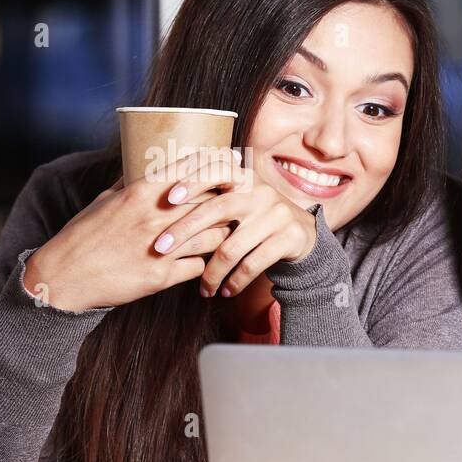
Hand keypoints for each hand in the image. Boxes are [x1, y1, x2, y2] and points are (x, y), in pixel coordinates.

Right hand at [22, 150, 232, 311]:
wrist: (64, 275)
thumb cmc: (85, 235)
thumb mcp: (106, 200)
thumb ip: (131, 184)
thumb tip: (147, 167)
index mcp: (142, 192)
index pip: (193, 170)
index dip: (219, 164)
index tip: (234, 163)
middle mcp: (156, 216)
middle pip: (214, 203)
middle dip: (228, 205)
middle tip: (236, 207)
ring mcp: (162, 247)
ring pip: (216, 237)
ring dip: (221, 237)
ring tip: (221, 236)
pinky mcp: (163, 276)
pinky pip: (201, 266)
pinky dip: (204, 264)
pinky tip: (200, 263)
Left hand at [151, 153, 318, 297]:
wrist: (302, 233)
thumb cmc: (255, 217)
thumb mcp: (238, 197)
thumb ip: (210, 192)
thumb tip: (159, 191)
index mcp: (244, 177)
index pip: (216, 170)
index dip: (192, 181)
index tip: (168, 198)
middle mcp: (261, 192)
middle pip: (218, 209)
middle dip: (184, 231)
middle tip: (159, 249)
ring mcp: (277, 215)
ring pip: (233, 246)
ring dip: (212, 271)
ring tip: (203, 287)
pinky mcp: (288, 238)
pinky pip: (253, 263)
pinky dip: (236, 280)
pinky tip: (225, 290)